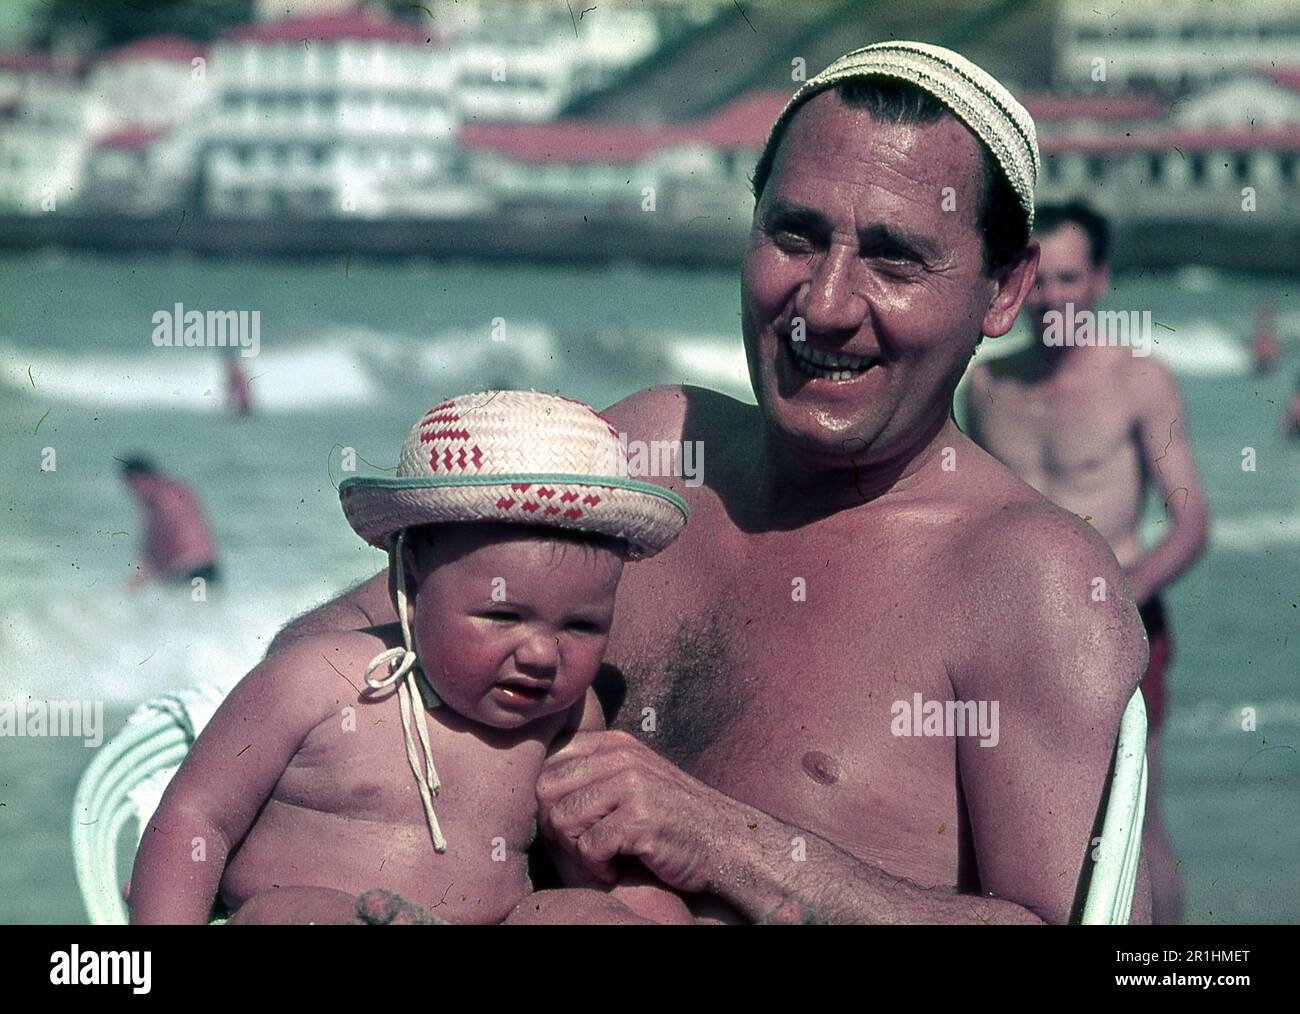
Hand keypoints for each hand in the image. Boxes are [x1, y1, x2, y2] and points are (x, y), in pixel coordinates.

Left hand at [537, 730, 738, 894]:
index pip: (549, 762)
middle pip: (546, 790)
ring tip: (599, 858)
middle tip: (580, 846)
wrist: (727, 842)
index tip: (569, 825)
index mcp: (614, 744)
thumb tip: (535, 785)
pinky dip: (597, 868)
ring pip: (563, 819)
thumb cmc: (672, 818)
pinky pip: (589, 847)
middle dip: (554, 826)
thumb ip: (594, 773)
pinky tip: (615, 869)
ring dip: (575, 850)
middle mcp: (621, 757)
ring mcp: (633, 785)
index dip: (547, 799)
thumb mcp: (634, 779)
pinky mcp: (641, 818)